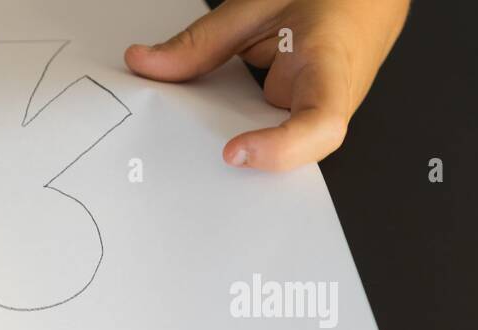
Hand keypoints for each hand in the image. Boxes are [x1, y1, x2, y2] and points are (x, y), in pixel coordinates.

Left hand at [124, 0, 408, 170]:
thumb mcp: (259, 5)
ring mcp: (320, 113)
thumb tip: (144, 63)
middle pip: (294, 154)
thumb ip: (201, 41)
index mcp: (330, 65)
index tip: (233, 152)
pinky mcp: (303, 115)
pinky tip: (207, 134)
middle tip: (194, 164)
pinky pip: (271, 135)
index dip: (279, 150)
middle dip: (245, 164)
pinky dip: (239, 135)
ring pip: (280, 150)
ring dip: (239, 153)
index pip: (320, 124)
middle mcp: (333, 99)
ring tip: (194, 150)